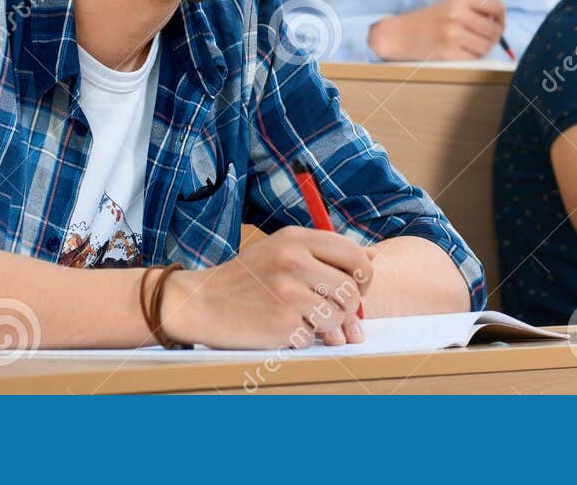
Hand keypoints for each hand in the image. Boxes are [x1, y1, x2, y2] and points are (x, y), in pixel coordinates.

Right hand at [161, 227, 373, 348]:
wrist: (202, 302)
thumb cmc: (248, 278)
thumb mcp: (283, 249)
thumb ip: (326, 252)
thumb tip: (374, 258)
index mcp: (297, 238)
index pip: (355, 255)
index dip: (363, 276)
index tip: (355, 287)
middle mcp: (294, 261)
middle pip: (351, 290)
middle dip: (347, 307)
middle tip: (330, 311)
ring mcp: (288, 293)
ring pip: (338, 317)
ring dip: (328, 325)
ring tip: (304, 318)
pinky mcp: (282, 324)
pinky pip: (314, 337)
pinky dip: (303, 338)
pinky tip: (282, 327)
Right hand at [368, 0, 505, 60]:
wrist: (399, 34)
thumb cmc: (428, 21)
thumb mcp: (450, 6)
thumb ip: (475, 10)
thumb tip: (499, 23)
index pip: (496, 6)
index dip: (501, 17)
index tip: (496, 24)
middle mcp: (457, 15)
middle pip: (494, 30)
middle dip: (494, 37)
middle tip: (485, 39)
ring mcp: (452, 35)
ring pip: (487, 46)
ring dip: (484, 49)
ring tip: (472, 46)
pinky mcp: (448, 53)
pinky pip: (474, 58)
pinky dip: (472, 57)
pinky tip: (461, 52)